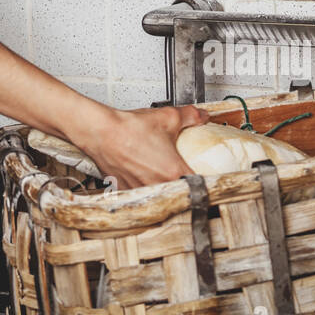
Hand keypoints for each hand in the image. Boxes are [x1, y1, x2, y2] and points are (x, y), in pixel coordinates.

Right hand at [77, 104, 210, 190]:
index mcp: (173, 172)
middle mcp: (158, 185)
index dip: (208, 187)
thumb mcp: (167, 117)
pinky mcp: (129, 191)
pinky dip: (148, 189)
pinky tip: (146, 178)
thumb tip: (202, 117)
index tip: (212, 184)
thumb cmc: (128, 129)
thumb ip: (191, 116)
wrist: (101, 132)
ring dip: (167, 190)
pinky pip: (144, 195)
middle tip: (191, 182)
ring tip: (166, 180)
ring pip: (162, 197)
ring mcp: (143, 190)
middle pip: (182, 195)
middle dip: (188, 190)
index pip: (201, 188)